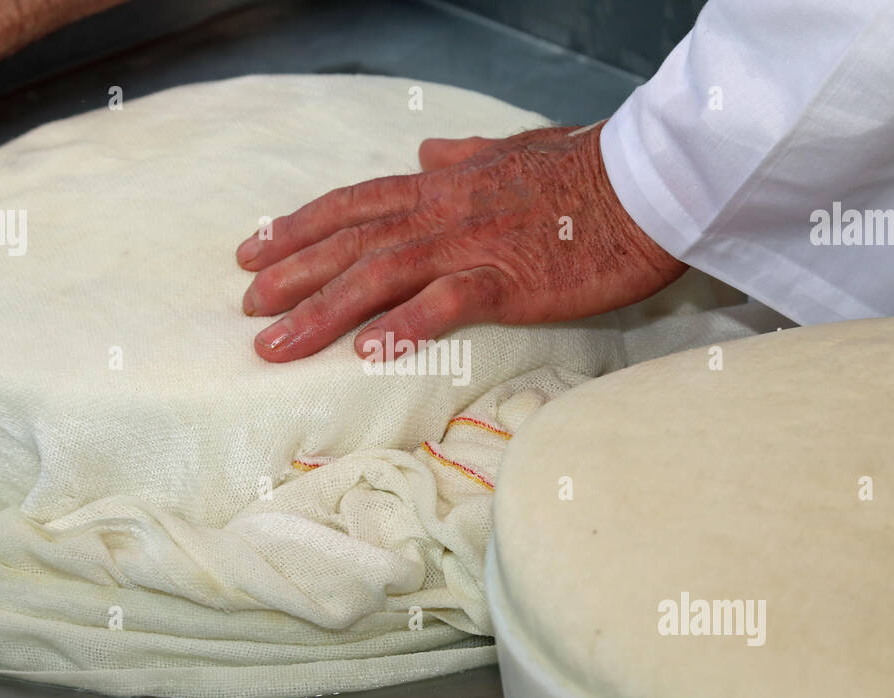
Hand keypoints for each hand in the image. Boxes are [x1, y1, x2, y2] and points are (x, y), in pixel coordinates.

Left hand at [236, 122, 686, 361]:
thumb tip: (425, 154)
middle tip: (245, 307)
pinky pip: (448, 303)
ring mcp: (473, 245)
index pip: (353, 205)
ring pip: (378, 276)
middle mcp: (442, 213)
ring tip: (276, 345)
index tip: (254, 251)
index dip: (298, 228)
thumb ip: (464, 154)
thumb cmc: (587, 168)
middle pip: (349, 243)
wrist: (648, 179)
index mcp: (443, 185)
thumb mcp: (514, 150)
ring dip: (321, 311)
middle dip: (290, 275)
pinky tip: (369, 351)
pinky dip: (405, 325)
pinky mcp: (511, 279)